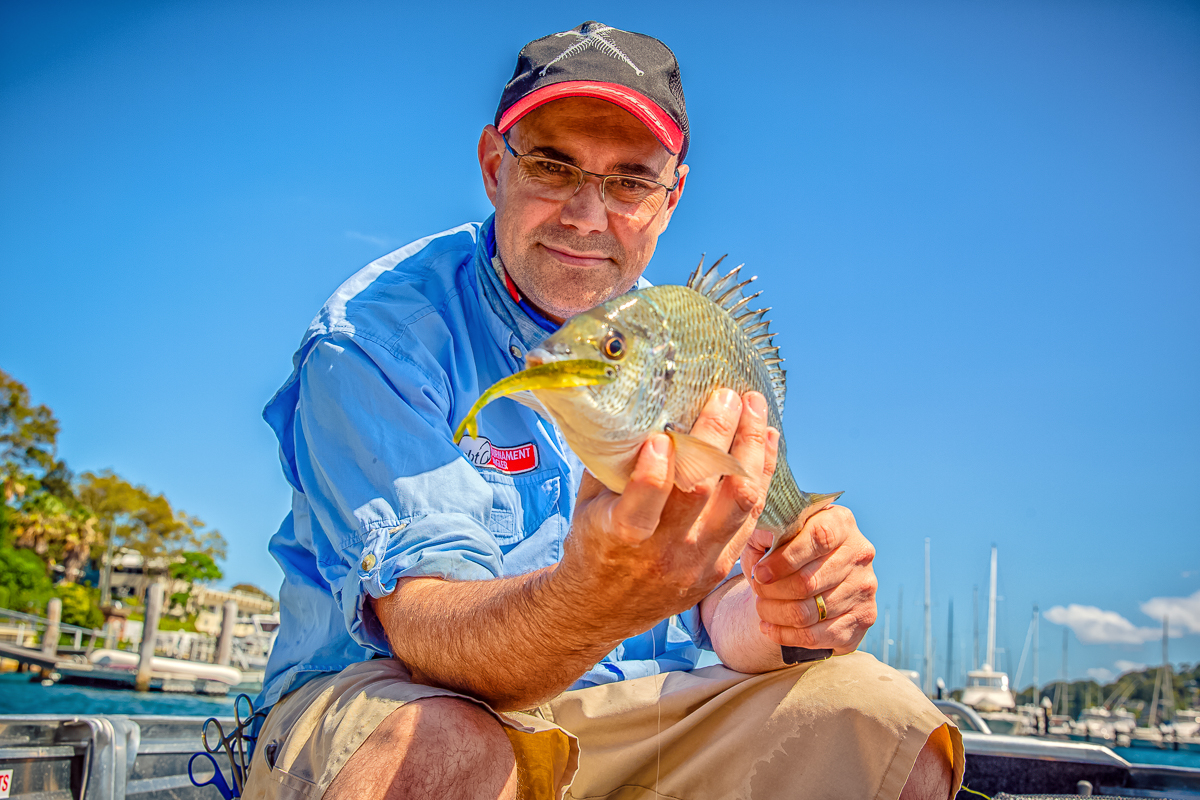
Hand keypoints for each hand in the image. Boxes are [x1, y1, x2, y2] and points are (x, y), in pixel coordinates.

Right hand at [558, 389, 778, 631]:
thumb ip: (613, 462)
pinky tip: (765, 440)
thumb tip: (637, 406)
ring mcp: (697, 561)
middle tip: (727, 394)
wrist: (603, 608)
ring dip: (752, 448)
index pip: (640, 508)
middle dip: (718, 435)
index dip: (652, 473)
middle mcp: (663, 553)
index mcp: (619, 537)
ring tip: (755, 406)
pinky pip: (752, 516)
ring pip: (740, 500)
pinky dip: (763, 474)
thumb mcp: (589, 503)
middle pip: (701, 491)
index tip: (660, 435)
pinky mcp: (720, 566)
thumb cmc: (594, 542)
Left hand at [740, 506, 877, 654]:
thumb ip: (765, 533)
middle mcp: (859, 553)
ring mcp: (864, 587)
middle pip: (808, 582)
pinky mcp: (862, 618)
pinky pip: (816, 636)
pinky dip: (785, 635)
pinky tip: (769, 627)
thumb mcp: (776, 532)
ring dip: (775, 613)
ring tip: (761, 608)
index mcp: (840, 523)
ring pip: (808, 612)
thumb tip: (760, 547)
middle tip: (757, 592)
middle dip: (772, 591)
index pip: (818, 539)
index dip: (784, 559)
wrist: (817, 573)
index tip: (759, 573)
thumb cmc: (790, 548)